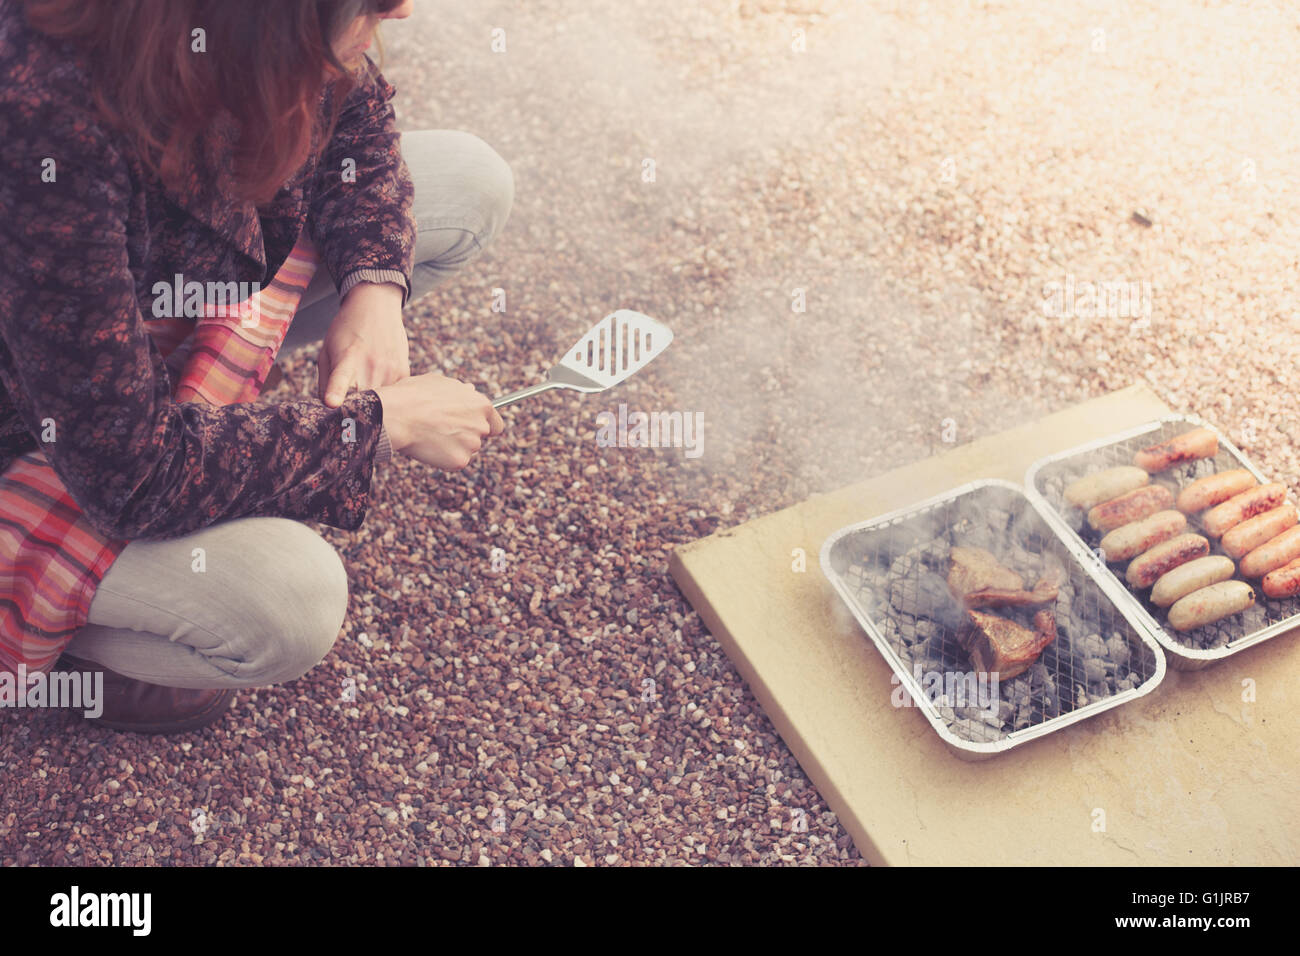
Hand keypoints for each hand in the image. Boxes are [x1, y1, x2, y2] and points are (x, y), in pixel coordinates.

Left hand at [319, 282, 409, 405]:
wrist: (376, 306)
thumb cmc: (346, 331)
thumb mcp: (326, 352)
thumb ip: (325, 383)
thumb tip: (329, 412)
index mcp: (347, 359)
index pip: (340, 378)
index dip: (336, 391)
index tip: (332, 403)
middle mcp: (371, 366)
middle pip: (361, 404)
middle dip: (353, 412)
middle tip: (346, 410)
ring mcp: (390, 371)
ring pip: (381, 404)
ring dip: (372, 406)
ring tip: (365, 390)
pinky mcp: (404, 373)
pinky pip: (394, 398)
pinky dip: (386, 398)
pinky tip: (378, 381)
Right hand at [373, 373, 505, 469]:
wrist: (396, 415)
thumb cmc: (413, 396)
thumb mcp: (440, 383)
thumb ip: (460, 391)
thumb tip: (470, 391)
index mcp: (481, 405)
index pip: (496, 424)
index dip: (485, 427)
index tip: (475, 429)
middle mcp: (481, 426)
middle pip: (479, 438)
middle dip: (464, 436)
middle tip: (441, 430)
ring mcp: (472, 444)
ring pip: (465, 450)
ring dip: (452, 446)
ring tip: (429, 435)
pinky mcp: (460, 461)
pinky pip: (453, 462)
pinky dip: (442, 459)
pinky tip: (427, 446)